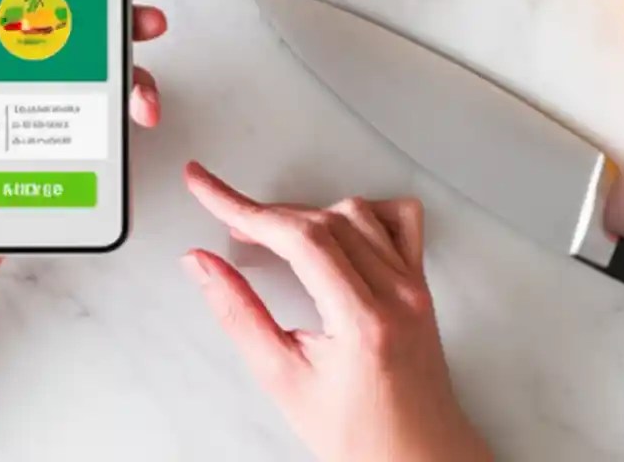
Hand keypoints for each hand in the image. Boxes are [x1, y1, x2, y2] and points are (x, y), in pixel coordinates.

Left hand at [0, 0, 167, 355]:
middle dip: (103, 41)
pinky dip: (104, 152)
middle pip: (50, 65)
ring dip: (114, 97)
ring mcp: (3, 157)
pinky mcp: (23, 195)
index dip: (43, 2)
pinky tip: (125, 144)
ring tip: (142, 102)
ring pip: (71, 111)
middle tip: (143, 28)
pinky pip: (73, 164)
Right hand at [180, 163, 490, 461]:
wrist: (418, 457)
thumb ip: (239, 315)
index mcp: (363, 320)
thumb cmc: (361, 435)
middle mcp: (397, 294)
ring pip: (357, 214)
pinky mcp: (420, 285)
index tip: (206, 188)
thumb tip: (203, 266)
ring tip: (270, 233)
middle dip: (265, 215)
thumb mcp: (284, 379)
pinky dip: (361, 214)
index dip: (243, 207)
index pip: (297, 238)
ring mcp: (414, 286)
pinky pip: (399, 222)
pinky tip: (334, 228)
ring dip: (305, 215)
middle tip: (225, 220)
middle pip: (322, 221)